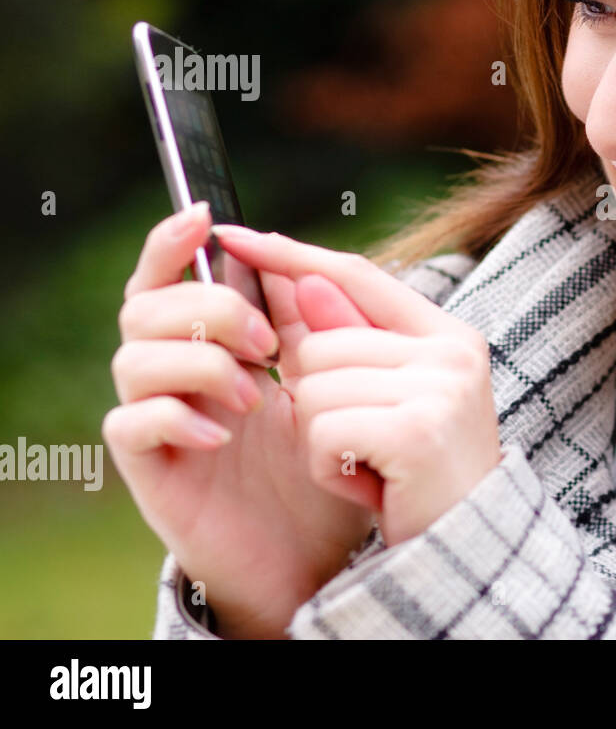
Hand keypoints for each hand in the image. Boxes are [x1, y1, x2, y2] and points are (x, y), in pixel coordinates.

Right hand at [105, 203, 374, 639]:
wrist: (321, 550)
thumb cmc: (326, 458)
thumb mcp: (332, 379)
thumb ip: (315, 319)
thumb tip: (292, 257)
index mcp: (213, 342)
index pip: (170, 276)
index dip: (174, 242)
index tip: (208, 220)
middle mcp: (175, 374)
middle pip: (145, 305)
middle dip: (210, 309)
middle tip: (269, 343)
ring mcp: (158, 420)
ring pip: (132, 358)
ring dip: (199, 363)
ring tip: (257, 395)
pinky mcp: (151, 470)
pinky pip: (129, 424)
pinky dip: (173, 417)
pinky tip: (220, 434)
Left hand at [210, 224, 503, 546]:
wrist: (467, 550)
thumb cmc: (421, 474)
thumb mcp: (389, 398)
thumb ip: (348, 338)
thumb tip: (299, 277)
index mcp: (447, 334)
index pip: (356, 274)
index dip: (292, 255)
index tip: (235, 236)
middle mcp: (450, 352)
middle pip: (318, 343)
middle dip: (317, 399)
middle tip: (364, 443)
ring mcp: (438, 389)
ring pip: (312, 389)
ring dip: (321, 439)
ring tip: (368, 465)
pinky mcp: (415, 432)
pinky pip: (321, 430)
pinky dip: (327, 467)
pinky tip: (367, 485)